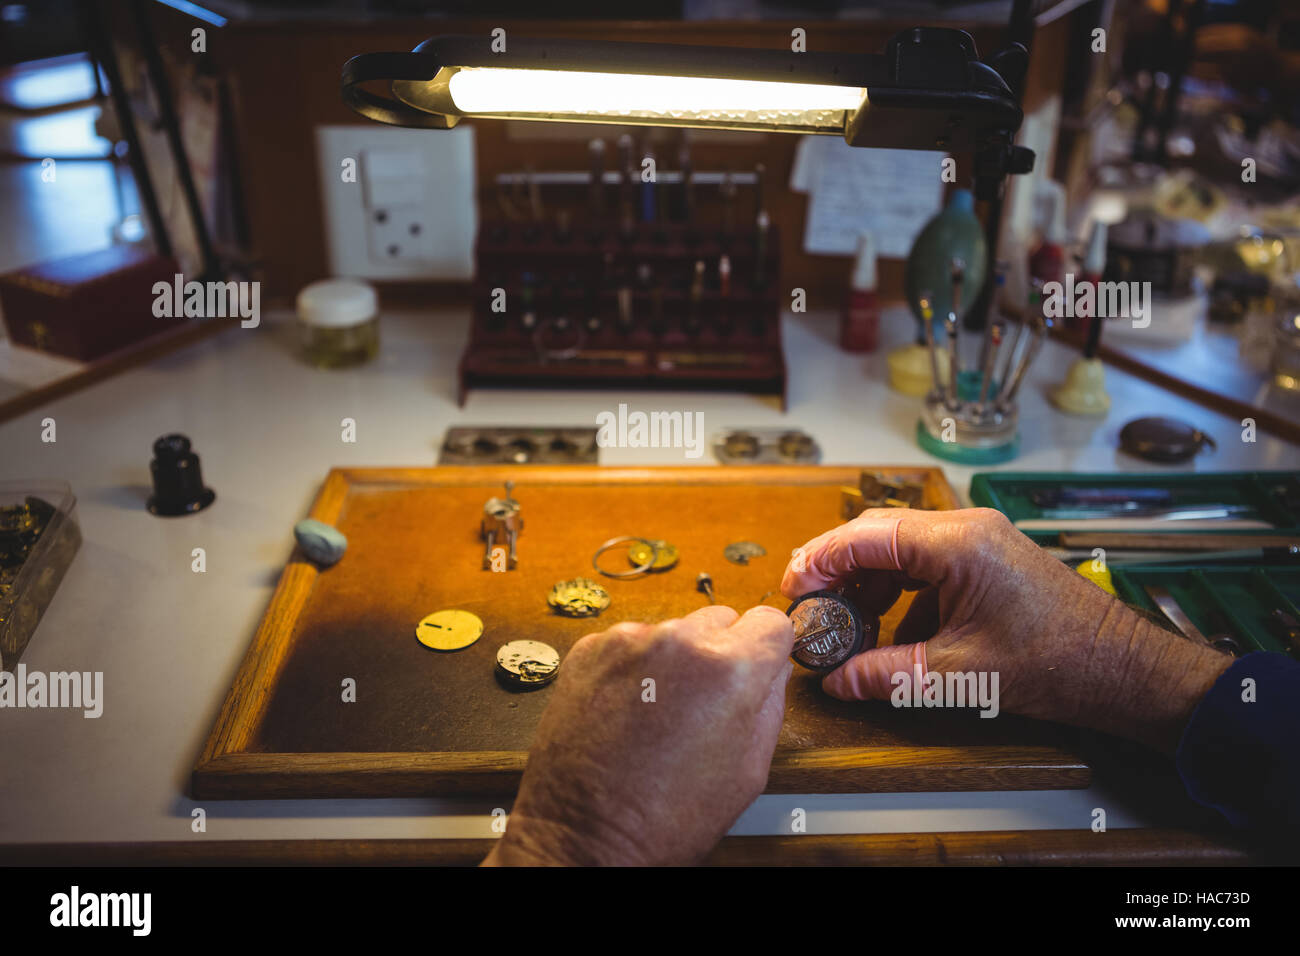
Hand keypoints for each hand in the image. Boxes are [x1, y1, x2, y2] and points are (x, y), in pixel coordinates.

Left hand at [483, 604, 793, 865]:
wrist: (584, 835)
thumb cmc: (665, 818)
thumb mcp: (748, 772)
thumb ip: (770, 707)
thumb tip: (772, 671)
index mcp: (728, 669)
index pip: (771, 620)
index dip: (769, 647)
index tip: (759, 664)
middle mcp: (678, 642)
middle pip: (722, 619)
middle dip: (722, 653)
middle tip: (706, 703)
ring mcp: (628, 641)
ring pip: (674, 630)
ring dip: (676, 660)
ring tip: (661, 713)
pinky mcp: (590, 649)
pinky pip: (632, 643)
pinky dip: (636, 667)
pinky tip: (630, 709)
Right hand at [782, 508, 1231, 752]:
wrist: (1125, 669)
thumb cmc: (1059, 663)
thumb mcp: (961, 674)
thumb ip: (889, 674)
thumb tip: (837, 682)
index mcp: (958, 543)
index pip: (868, 536)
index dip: (822, 559)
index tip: (794, 587)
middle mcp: (967, 529)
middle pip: (879, 532)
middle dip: (836, 564)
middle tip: (806, 599)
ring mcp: (979, 540)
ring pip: (900, 544)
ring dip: (865, 576)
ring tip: (840, 615)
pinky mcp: (987, 559)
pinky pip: (925, 560)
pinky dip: (896, 585)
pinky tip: (883, 619)